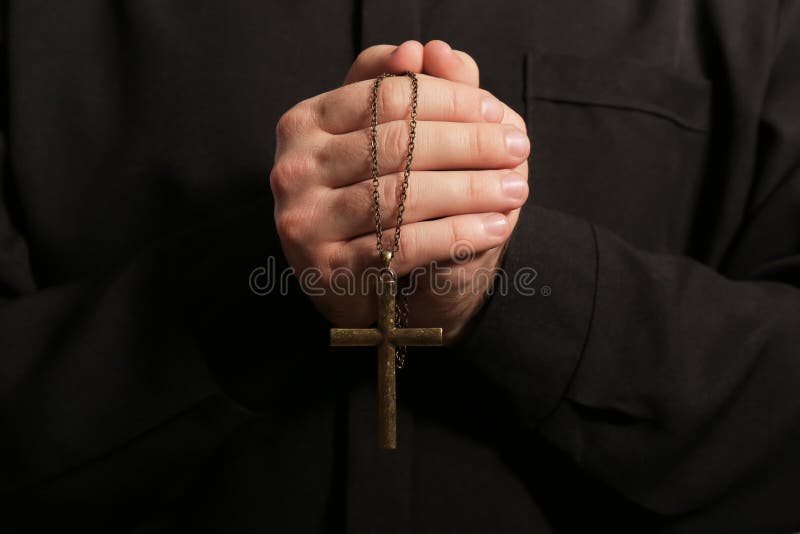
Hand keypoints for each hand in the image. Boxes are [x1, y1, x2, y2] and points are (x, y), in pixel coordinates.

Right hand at [271, 41, 528, 343]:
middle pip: (397, 142)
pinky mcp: (328, 268)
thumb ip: (407, 90)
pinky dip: (458, 233)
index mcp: (305, 122)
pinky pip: (405, 243)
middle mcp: (294, 168)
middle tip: (519, 147)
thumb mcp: (382, 138)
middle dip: (469, 143)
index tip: (496, 113)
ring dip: (471, 190)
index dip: (450, 100)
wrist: (348, 278)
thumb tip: (430, 50)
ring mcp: (305, 220)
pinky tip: (494, 227)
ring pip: (403, 194)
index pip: (388, 96)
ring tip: (516, 188)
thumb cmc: (370, 197)